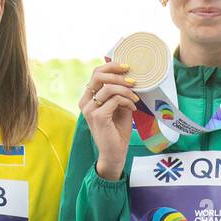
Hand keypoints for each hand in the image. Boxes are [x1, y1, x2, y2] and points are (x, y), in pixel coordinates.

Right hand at [80, 61, 138, 179]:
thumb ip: (119, 93)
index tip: (126, 67)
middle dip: (118, 74)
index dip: (111, 66)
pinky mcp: (98, 116)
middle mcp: (85, 102)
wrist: (114, 154)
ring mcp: (90, 110)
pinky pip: (114, 100)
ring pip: (108, 87)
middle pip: (98, 75)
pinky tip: (132, 108)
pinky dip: (126, 101)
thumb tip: (128, 76)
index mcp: (88, 98)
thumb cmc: (117, 132)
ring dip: (126, 90)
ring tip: (135, 98)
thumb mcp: (119, 107)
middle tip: (133, 80)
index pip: (96, 73)